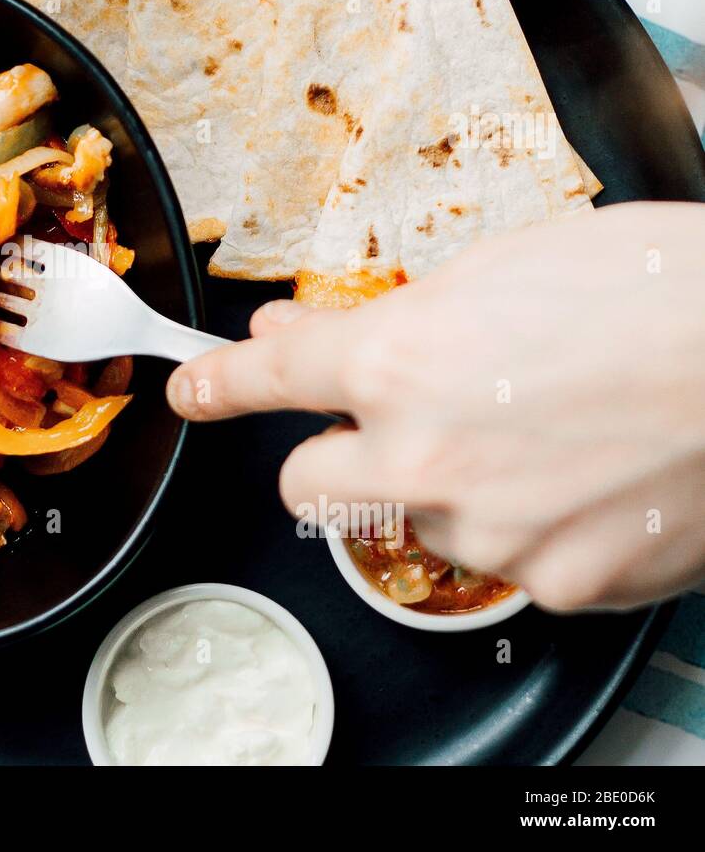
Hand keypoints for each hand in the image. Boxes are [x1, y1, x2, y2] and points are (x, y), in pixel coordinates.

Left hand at [167, 202, 704, 610]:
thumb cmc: (658, 289)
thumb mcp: (504, 267)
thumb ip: (391, 312)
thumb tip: (304, 335)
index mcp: (402, 357)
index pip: (266, 381)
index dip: (216, 385)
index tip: (193, 392)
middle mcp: (425, 454)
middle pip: (305, 486)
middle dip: (333, 455)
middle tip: (397, 425)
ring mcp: (489, 530)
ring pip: (410, 525)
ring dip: (441, 490)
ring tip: (533, 439)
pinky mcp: (556, 584)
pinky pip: (502, 564)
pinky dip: (523, 530)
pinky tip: (581, 483)